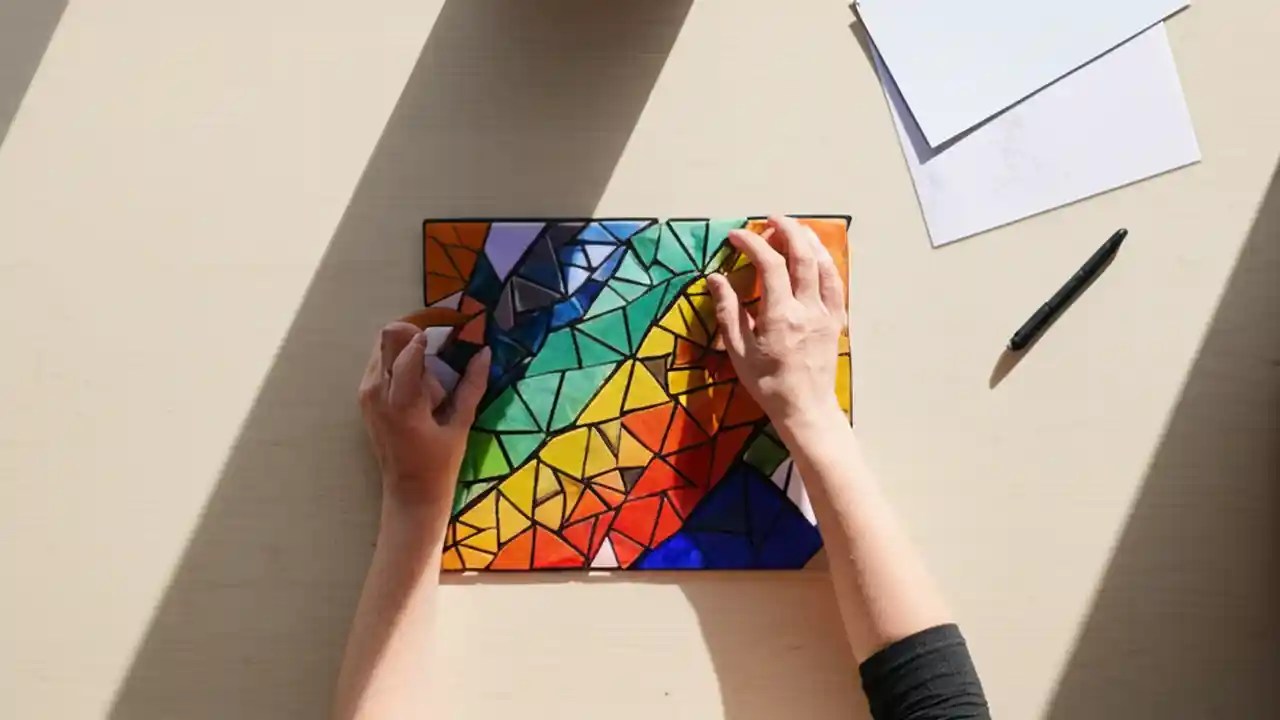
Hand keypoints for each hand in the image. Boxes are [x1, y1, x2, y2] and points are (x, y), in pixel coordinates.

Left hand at [358, 322, 489, 515]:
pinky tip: (419, 386)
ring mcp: (366, 394)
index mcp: (402, 401)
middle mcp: (377, 392)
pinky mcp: (365, 399)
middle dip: (415, 336)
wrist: (410, 494)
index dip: (430, 336)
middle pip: (388, 337)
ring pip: (382, 347)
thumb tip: (484, 352)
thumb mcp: (460, 424)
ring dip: (407, 350)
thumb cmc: (439, 463)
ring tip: (430, 377)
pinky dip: (399, 363)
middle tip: (440, 352)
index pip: (408, 348)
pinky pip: (379, 363)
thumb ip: (472, 385)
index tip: (450, 334)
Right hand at [707, 216, 845, 439]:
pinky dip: (826, 262)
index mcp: (780, 316)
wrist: (805, 408)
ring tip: (794, 228)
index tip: (736, 236)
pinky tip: (816, 254)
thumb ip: (728, 312)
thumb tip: (716, 278)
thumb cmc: (767, 383)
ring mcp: (826, 313)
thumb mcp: (739, 351)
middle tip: (770, 220)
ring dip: (808, 241)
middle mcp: (807, 309)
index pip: (770, 265)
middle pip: (802, 256)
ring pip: (823, 264)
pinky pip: (836, 282)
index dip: (752, 244)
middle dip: (786, 230)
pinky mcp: (837, 320)